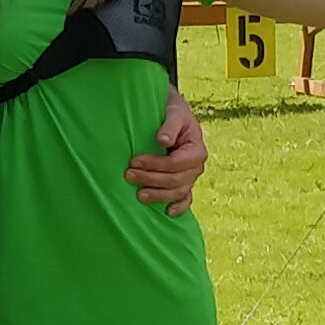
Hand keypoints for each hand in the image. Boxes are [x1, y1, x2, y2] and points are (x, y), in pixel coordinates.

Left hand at [126, 90, 207, 217]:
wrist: (175, 115)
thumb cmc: (173, 113)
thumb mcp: (173, 112)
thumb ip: (169, 126)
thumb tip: (162, 141)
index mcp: (197, 149)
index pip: (176, 163)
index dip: (155, 164)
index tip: (134, 161)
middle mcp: (197, 166)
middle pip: (175, 180)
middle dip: (150, 179)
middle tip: (128, 175)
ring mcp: (191, 177)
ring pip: (177, 192)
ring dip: (158, 195)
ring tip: (138, 195)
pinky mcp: (185, 183)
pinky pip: (185, 199)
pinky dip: (179, 207)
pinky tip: (167, 212)